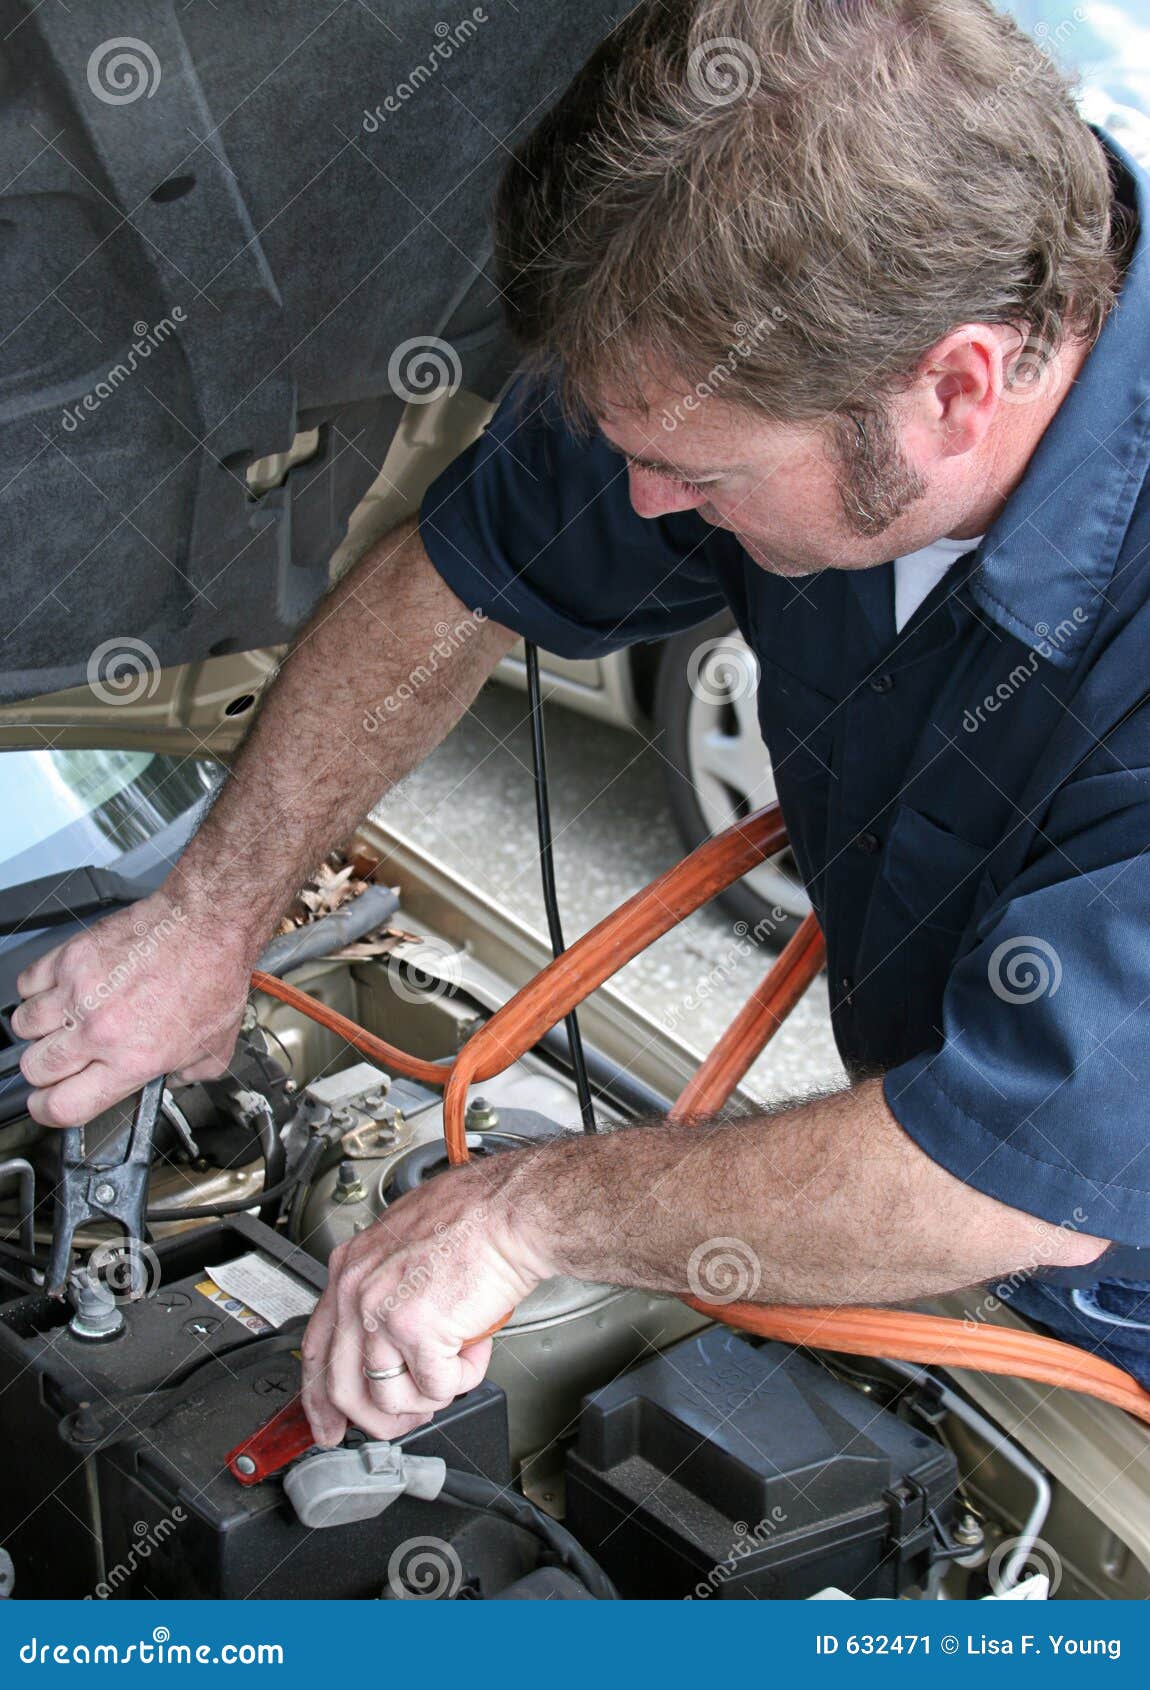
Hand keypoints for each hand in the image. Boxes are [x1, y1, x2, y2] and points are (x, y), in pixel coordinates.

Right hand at [11, 887, 253, 1126]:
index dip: (48, 1111)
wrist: (206, 923)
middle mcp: (99, 1030)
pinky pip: (27, 984)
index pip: (62, 1106)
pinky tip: (62, 990)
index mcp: (131, 1060)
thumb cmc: (212, 977)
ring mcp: (79, 992)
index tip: (49, 1105)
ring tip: (65, 1021)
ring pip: (22, 1026)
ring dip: (39, 1029)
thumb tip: (167, 1082)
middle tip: (62, 1061)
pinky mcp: (70, 957)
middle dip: (44, 1072)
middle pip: (35, 1069)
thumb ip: (185, 1077)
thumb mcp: (215, 1050)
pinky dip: (38, 990)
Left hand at [301, 1158, 551, 1444]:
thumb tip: (387, 1338)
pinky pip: (435, 1389)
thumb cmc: (475, 1216)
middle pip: (341, 1386)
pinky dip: (463, 1378)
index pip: (316, 1347)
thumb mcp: (405, 1242)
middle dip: (376, 1418)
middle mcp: (356, 1290)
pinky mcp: (418, 1331)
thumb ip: (384, 1286)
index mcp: (350, 1267)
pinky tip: (476, 1347)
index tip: (328, 1423)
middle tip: (406, 1421)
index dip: (320, 1397)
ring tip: (455, 1367)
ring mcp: (382, 1313)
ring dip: (428, 1396)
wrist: (511, 1210)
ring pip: (388, 1398)